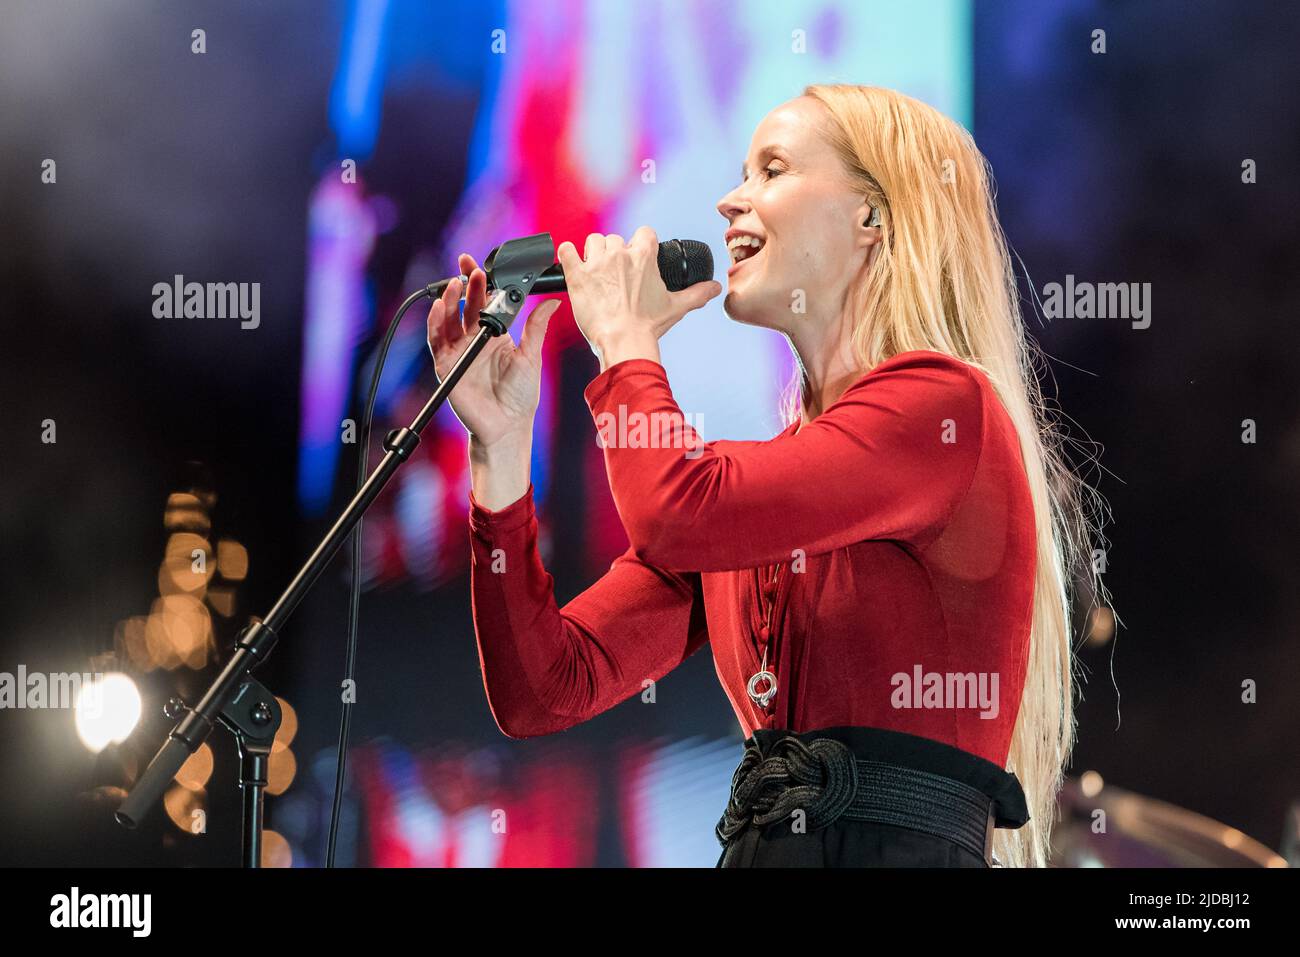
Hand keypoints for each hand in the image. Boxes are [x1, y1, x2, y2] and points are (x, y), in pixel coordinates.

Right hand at [426, 252, 561, 449]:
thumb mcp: (531, 356)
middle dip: (466, 285)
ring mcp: (458, 351)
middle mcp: (473, 339)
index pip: (484, 302)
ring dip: (449, 300)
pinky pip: (436, 340)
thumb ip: (536, 328)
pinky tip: (440, 308)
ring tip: (456, 284)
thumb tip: (553, 303)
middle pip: (465, 305)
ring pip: (448, 318)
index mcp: (494, 334)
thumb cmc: (520, 395)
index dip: (480, 283)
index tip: (479, 265)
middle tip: (470, 269)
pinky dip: (435, 323)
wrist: (507, 425)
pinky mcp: (446, 364)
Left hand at [556, 227, 721, 369]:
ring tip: (595, 272)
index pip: (644, 233)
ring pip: (592, 241)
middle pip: (615, 239)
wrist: (623, 341)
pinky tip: (571, 262)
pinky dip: (567, 254)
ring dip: (593, 253)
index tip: (636, 258)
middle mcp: (620, 254)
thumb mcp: (677, 307)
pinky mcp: (577, 275)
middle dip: (615, 253)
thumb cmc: (647, 326)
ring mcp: (596, 263)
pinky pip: (567, 252)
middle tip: (615, 275)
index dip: (640, 244)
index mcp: (644, 257)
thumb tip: (715, 288)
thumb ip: (697, 293)